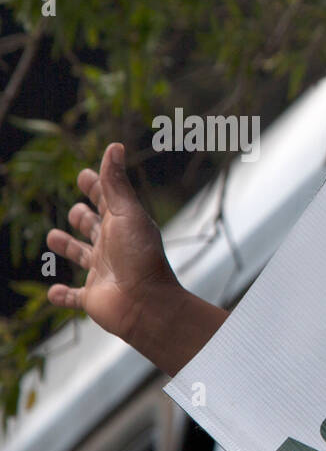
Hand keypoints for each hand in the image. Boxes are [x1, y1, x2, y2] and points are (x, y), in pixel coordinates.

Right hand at [45, 143, 179, 343]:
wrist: (147, 303)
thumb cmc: (139, 256)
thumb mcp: (126, 214)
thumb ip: (116, 183)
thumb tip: (114, 147)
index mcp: (121, 226)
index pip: (107, 201)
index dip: (96, 187)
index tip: (85, 175)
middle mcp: (112, 248)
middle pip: (94, 228)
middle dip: (83, 218)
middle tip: (78, 212)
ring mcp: (102, 273)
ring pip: (81, 257)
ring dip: (68, 248)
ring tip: (53, 237)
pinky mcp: (92, 298)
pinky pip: (74, 297)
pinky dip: (62, 296)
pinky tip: (53, 292)